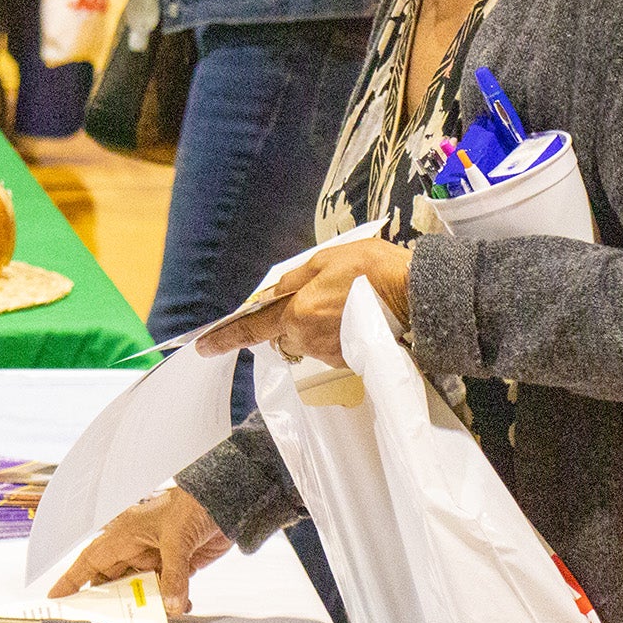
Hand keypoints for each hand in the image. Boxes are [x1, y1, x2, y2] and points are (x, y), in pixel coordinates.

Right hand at [49, 487, 230, 616]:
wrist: (224, 499)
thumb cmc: (192, 504)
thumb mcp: (177, 540)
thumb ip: (174, 575)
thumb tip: (173, 606)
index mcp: (124, 534)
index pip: (91, 560)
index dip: (72, 578)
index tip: (57, 596)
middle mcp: (136, 548)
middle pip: (113, 581)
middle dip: (110, 601)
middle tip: (107, 621)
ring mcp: (156, 557)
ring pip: (141, 589)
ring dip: (147, 605)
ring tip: (150, 620)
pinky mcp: (177, 565)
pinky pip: (167, 590)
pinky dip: (172, 602)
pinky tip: (179, 608)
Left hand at [191, 237, 413, 369]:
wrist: (419, 295)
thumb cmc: (372, 270)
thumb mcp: (326, 260)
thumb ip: (294, 280)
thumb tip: (273, 294)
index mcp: (296, 313)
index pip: (251, 329)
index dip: (225, 338)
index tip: (203, 348)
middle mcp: (308, 339)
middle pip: (285, 332)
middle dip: (294, 316)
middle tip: (325, 293)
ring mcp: (330, 354)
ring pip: (309, 339)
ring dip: (320, 323)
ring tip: (350, 301)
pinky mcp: (351, 362)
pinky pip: (332, 346)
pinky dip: (340, 332)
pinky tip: (360, 316)